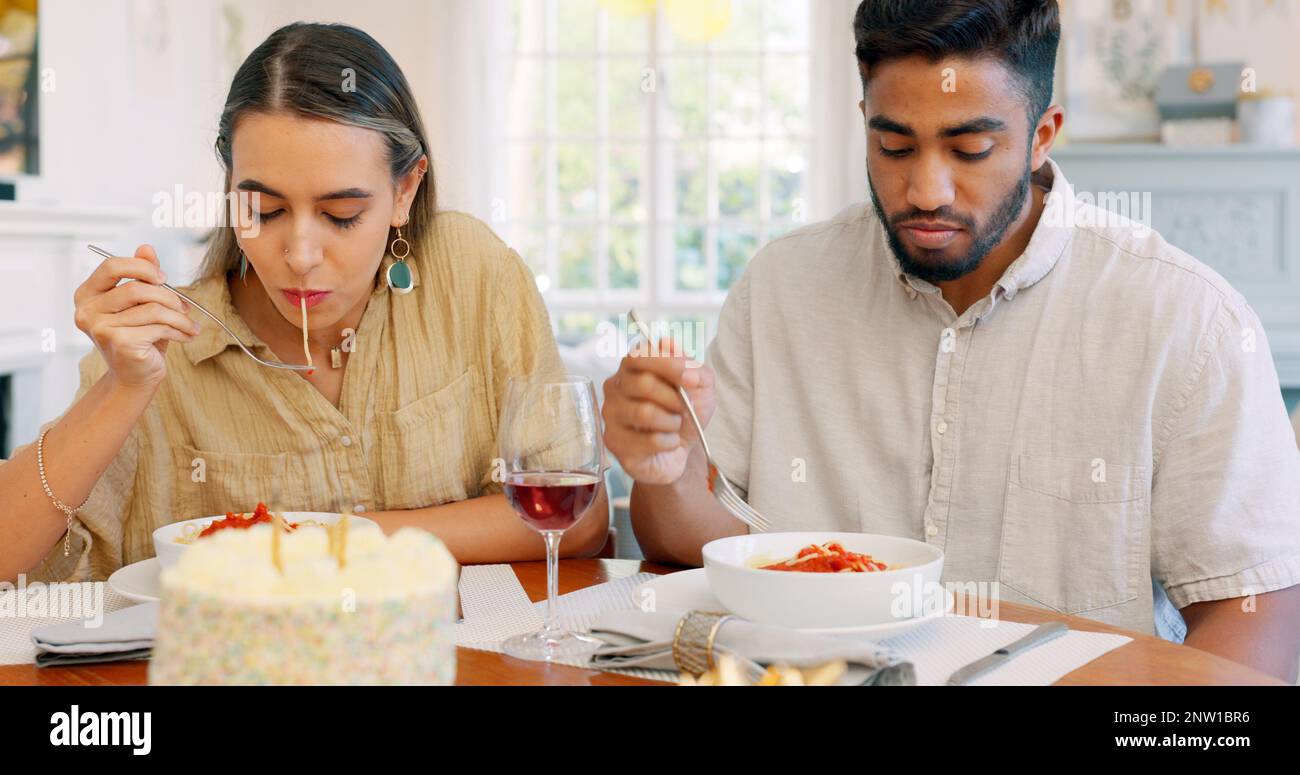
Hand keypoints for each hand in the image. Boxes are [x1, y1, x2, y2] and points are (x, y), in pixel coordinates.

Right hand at [73, 244, 199, 388]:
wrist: (136, 375)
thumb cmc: (140, 336)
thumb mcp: (142, 303)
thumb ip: (142, 275)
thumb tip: (146, 248)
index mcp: (87, 294)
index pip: (111, 266)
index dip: (141, 268)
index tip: (163, 278)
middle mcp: (87, 310)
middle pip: (136, 289)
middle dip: (168, 297)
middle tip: (185, 307)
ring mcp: (100, 328)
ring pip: (152, 309)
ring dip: (180, 317)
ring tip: (190, 325)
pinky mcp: (119, 342)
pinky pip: (158, 327)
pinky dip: (179, 331)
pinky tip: (186, 336)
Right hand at [602, 338, 714, 484]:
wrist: (681, 449)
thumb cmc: (686, 413)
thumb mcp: (701, 387)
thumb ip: (695, 368)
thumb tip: (684, 363)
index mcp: (633, 365)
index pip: (640, 354)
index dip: (669, 365)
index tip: (692, 379)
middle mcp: (616, 385)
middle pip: (643, 384)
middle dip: (674, 399)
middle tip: (684, 408)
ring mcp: (611, 413)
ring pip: (644, 413)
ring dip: (671, 422)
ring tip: (675, 426)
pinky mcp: (613, 440)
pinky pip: (647, 440)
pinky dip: (668, 442)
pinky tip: (668, 442)